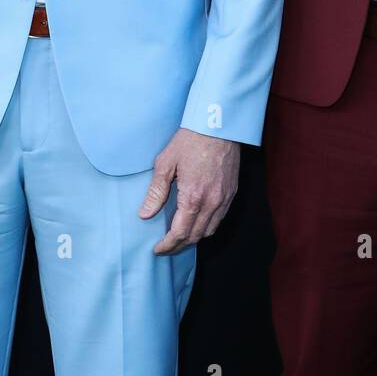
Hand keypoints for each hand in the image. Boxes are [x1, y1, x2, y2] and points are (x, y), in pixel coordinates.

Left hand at [139, 127, 239, 254]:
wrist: (218, 125)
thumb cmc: (190, 140)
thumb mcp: (166, 163)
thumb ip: (156, 192)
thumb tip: (145, 214)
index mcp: (194, 197)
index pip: (180, 233)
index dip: (168, 245)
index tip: (157, 249)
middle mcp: (212, 202)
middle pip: (195, 236)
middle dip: (179, 246)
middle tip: (165, 248)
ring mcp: (224, 198)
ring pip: (209, 231)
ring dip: (193, 239)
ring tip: (179, 239)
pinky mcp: (231, 192)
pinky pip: (220, 219)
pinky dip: (207, 227)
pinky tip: (196, 224)